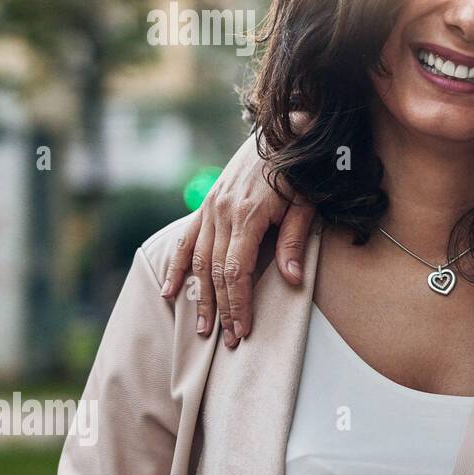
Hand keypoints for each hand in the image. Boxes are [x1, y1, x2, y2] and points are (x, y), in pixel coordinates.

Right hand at [160, 133, 315, 348]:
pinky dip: (177, 266)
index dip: (239, 303)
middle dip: (222, 308)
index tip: (242, 329)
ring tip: (202, 327)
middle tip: (227, 340)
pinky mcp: (206, 205)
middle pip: (216, 272)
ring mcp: (210, 208)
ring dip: (200, 296)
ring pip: (199, 260)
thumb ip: (293, 241)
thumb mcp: (305, 204)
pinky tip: (169, 290)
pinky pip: (187, 240)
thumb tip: (292, 280)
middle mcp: (222, 213)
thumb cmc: (299, 173)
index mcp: (247, 215)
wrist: (281, 134)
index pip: (236, 271)